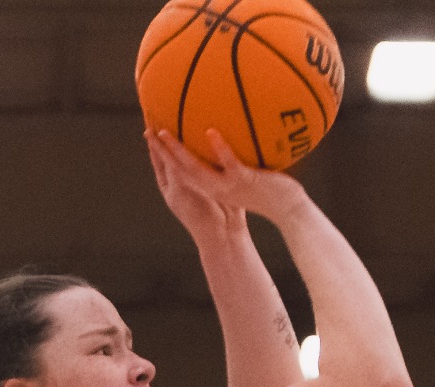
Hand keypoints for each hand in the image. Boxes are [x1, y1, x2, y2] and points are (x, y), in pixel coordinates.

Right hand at [146, 129, 309, 228]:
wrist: (287, 208)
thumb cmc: (270, 188)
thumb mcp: (248, 173)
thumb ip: (234, 159)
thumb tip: (228, 134)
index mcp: (213, 185)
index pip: (183, 170)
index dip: (166, 155)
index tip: (153, 136)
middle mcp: (215, 187)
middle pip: (181, 169)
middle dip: (162, 151)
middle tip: (147, 131)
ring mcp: (228, 185)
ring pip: (197, 168)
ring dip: (179, 151)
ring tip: (165, 131)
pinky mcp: (244, 180)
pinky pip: (228, 163)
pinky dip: (219, 148)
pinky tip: (211, 132)